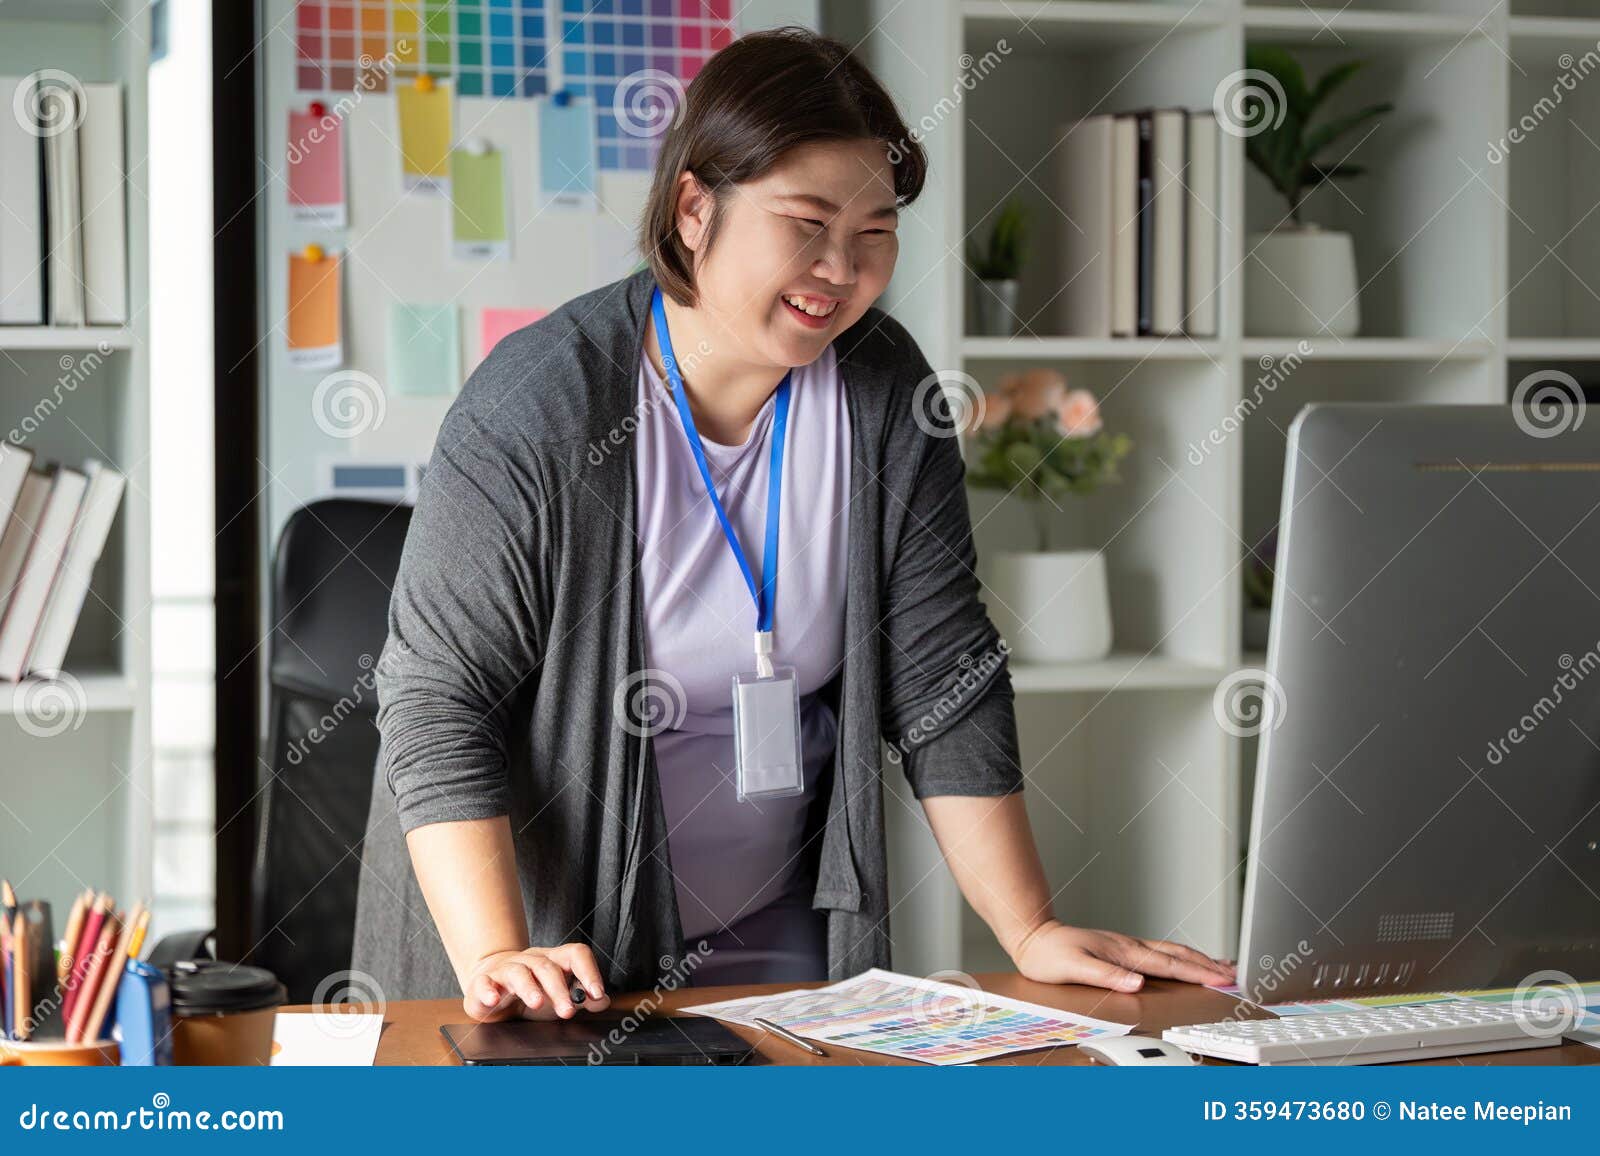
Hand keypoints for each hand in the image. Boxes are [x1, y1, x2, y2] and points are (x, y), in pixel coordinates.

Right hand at [463, 943, 612, 1021]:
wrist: (491, 986)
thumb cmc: (532, 992)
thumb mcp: (558, 996)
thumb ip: (582, 998)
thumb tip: (602, 1001)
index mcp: (554, 960)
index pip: (576, 954)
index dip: (589, 971)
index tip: (596, 993)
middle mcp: (531, 960)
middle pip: (547, 967)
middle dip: (559, 989)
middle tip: (568, 1011)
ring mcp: (506, 969)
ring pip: (519, 972)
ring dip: (529, 988)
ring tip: (537, 1003)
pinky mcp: (484, 982)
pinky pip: (484, 983)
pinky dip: (488, 991)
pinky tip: (494, 1000)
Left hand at [1012, 920, 1234, 991]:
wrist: (1034, 937)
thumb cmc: (1050, 955)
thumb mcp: (1075, 968)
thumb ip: (1107, 975)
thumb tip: (1137, 983)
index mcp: (1124, 953)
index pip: (1169, 965)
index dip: (1198, 973)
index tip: (1223, 979)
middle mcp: (1130, 947)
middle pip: (1178, 955)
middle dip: (1208, 964)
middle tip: (1236, 973)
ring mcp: (1128, 946)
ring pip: (1172, 951)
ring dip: (1199, 958)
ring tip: (1222, 965)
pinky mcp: (1122, 949)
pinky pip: (1160, 952)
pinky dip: (1180, 957)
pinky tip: (1184, 961)